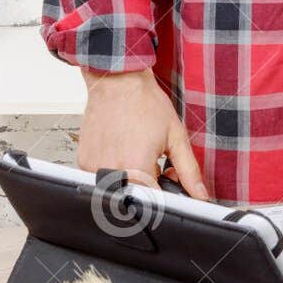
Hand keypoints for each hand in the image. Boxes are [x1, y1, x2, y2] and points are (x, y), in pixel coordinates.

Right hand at [77, 69, 209, 198]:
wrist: (118, 81)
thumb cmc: (145, 103)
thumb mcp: (175, 135)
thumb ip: (189, 170)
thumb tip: (199, 194)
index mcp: (136, 168)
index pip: (154, 201)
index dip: (165, 191)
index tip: (167, 176)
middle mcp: (112, 171)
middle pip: (135, 195)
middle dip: (149, 183)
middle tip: (154, 159)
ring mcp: (93, 168)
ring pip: (118, 187)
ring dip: (131, 175)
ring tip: (135, 149)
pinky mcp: (83, 162)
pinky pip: (101, 176)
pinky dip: (115, 167)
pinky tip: (121, 147)